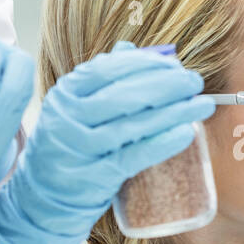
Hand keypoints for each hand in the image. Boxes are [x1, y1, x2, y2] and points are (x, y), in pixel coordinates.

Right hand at [0, 41, 213, 243]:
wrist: (43, 195)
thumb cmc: (70, 144)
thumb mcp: (76, 107)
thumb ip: (103, 78)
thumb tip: (132, 47)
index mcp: (67, 92)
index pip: (109, 69)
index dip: (146, 64)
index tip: (175, 65)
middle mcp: (69, 116)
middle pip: (125, 94)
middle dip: (166, 85)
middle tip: (194, 82)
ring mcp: (80, 147)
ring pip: (134, 124)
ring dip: (174, 112)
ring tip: (201, 105)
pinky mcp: (95, 175)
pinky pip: (134, 155)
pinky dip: (162, 143)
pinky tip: (185, 133)